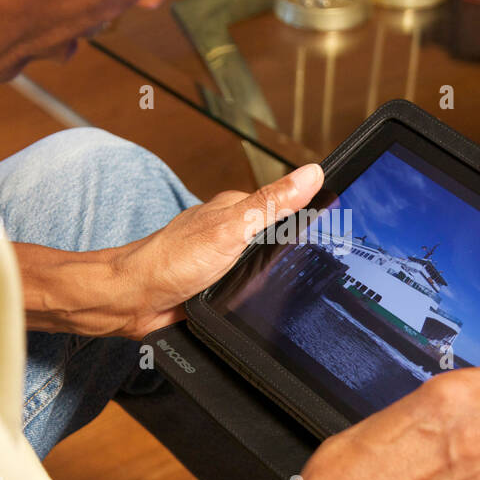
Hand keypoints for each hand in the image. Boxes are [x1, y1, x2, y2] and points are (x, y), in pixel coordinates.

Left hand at [109, 162, 323, 338]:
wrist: (132, 302)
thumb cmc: (170, 261)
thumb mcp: (231, 228)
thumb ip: (271, 203)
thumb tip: (311, 173)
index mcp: (238, 209)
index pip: (289, 203)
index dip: (318, 210)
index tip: (347, 215)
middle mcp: (233, 233)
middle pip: (282, 237)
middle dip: (304, 248)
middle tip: (335, 256)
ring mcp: (226, 262)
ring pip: (268, 267)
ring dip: (282, 278)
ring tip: (310, 283)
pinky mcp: (219, 290)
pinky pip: (251, 292)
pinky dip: (262, 298)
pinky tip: (272, 305)